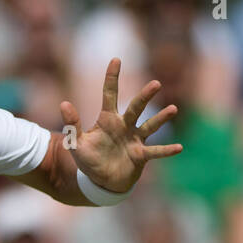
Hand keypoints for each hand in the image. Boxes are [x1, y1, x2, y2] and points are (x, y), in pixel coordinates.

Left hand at [61, 58, 182, 193]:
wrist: (100, 182)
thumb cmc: (89, 161)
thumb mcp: (76, 144)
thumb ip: (72, 125)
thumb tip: (64, 103)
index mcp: (108, 119)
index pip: (110, 94)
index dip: (112, 77)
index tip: (116, 59)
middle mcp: (124, 126)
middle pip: (136, 107)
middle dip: (145, 96)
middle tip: (155, 84)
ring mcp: (134, 140)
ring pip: (150, 126)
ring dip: (161, 118)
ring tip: (173, 109)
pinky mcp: (141, 155)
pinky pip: (155, 152)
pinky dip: (166, 150)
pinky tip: (179, 147)